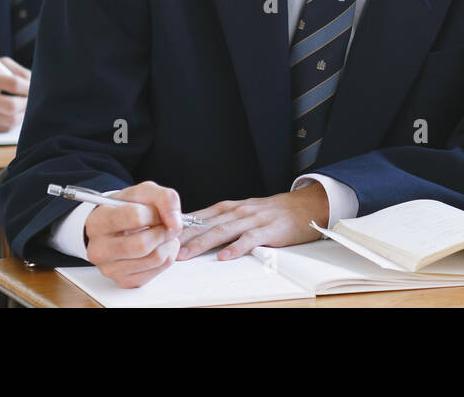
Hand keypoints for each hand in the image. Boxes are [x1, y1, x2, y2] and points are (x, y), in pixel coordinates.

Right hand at [0, 57, 28, 130]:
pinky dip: (14, 120)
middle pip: (12, 107)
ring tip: (22, 104)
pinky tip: (12, 112)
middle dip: (27, 102)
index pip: (13, 84)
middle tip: (30, 98)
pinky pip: (6, 127)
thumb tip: (35, 85)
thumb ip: (19, 72)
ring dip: (23, 113)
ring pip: (11, 120)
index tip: (33, 86)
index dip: (29, 86)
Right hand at [83, 181, 183, 287]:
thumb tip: (175, 222)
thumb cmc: (127, 208)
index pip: (135, 217)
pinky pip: (157, 270)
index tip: (158, 211)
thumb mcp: (144, 192)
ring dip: (168, 243)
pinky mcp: (124, 281)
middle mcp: (99, 249)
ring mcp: (110, 269)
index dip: (155, 213)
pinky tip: (158, 247)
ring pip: (154, 258)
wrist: (115, 227)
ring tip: (161, 234)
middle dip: (163, 231)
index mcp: (98, 222)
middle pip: (143, 244)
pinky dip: (166, 256)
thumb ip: (164, 198)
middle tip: (165, 224)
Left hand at [177, 183, 329, 261]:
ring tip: (185, 254)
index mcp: (229, 207)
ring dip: (202, 243)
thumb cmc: (272, 213)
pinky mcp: (268, 230)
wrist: (305, 206)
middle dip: (182, 236)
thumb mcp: (243, 212)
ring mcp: (252, 219)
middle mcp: (237, 211)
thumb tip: (194, 233)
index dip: (177, 226)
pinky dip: (236, 248)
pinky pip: (250, 239)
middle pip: (205, 224)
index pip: (198, 217)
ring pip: (222, 230)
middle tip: (162, 247)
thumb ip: (222, 221)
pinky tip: (225, 257)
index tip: (158, 236)